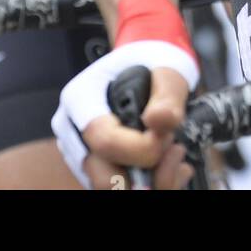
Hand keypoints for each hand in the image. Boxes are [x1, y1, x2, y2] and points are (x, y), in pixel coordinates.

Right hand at [52, 42, 198, 189]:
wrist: (144, 65)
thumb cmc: (150, 63)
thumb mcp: (165, 71)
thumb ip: (167, 96)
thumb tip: (159, 122)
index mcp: (79, 99)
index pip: (103, 140)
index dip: (140, 149)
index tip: (168, 137)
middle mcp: (72, 131)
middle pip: (103, 176)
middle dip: (146, 173)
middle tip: (175, 150)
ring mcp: (81, 154)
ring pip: (113, 187)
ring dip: (152, 181)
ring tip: (177, 154)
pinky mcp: (96, 168)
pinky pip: (120, 187)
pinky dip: (151, 182)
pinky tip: (172, 165)